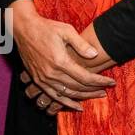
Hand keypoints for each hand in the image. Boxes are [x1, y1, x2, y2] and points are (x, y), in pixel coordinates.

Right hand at [9, 0, 114, 114]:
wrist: (24, 30)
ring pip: (68, 94)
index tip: (111, 82)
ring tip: (97, 96)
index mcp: (60, 61)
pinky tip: (77, 106)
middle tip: (106, 90)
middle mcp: (52, 73)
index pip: (85, 77)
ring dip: (84, 97)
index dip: (100, 81)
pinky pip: (54, 97)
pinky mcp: (38, 81)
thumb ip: (81, 44)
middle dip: (94, 90)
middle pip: (78, 88)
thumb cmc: (46, 28)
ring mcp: (44, 79)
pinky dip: (67, 104)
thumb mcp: (66, 31)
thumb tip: (94, 55)